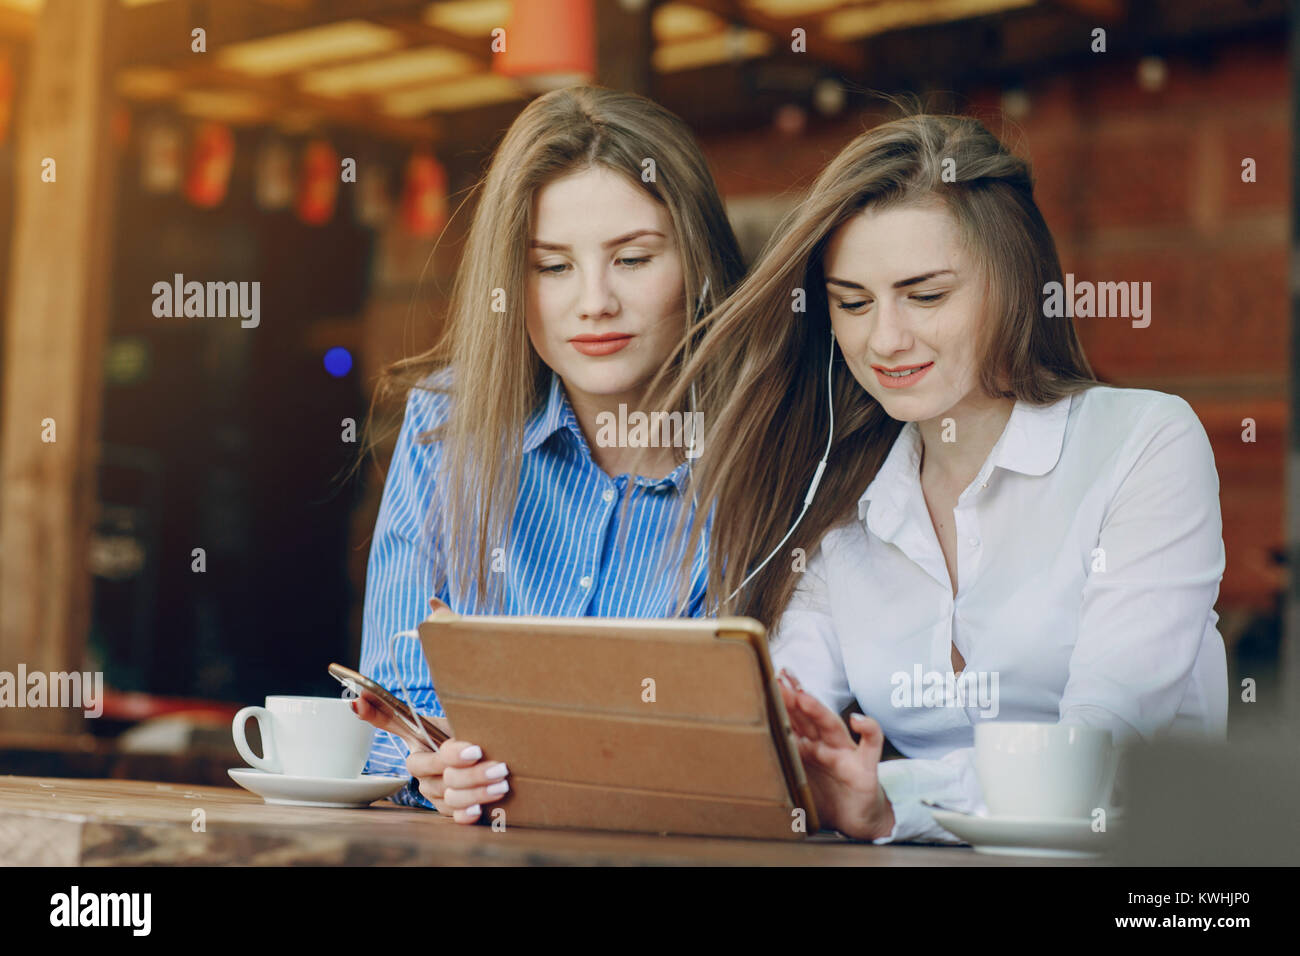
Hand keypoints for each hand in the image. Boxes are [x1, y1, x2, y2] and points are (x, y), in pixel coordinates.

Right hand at [347, 597, 510, 823]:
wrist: (509, 749)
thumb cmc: (481, 714)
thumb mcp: (468, 682)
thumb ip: (449, 641)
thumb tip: (433, 603)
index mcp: (422, 732)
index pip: (391, 720)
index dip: (383, 715)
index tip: (409, 720)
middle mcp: (426, 763)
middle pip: (427, 768)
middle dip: (458, 765)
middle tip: (488, 755)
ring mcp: (439, 788)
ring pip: (445, 795)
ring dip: (474, 788)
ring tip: (502, 777)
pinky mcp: (457, 808)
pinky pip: (453, 816)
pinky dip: (467, 813)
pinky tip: (484, 809)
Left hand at [777, 668, 894, 839]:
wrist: (856, 818)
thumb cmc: (827, 798)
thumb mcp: (799, 782)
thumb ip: (780, 768)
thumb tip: (747, 759)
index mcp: (807, 747)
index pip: (793, 720)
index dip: (781, 702)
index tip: (767, 682)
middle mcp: (826, 744)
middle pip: (809, 717)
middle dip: (793, 698)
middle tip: (779, 681)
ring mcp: (845, 753)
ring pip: (832, 726)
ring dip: (818, 710)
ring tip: (803, 696)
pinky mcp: (865, 767)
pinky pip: (871, 744)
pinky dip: (869, 729)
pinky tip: (857, 721)